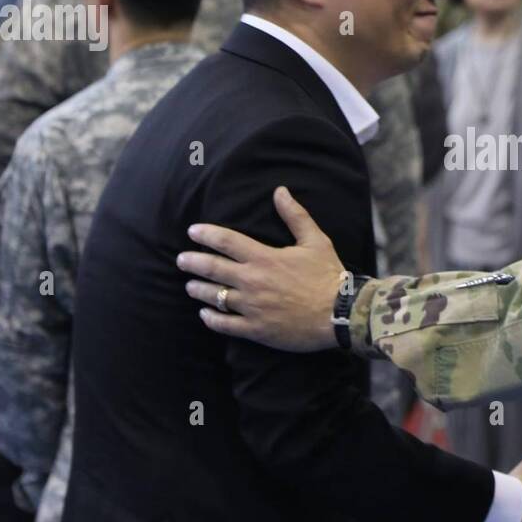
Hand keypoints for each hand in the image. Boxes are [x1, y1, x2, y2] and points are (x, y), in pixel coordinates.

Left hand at [177, 187, 343, 351]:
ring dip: (198, 290)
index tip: (192, 232)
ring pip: (214, 296)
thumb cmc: (328, 275)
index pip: (226, 241)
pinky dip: (211, 319)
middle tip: (181, 260)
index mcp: (264, 257)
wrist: (339, 313)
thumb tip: (280, 191)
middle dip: (192, 262)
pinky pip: (225, 324)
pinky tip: (205, 315)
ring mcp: (251, 307)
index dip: (206, 234)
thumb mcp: (315, 241)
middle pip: (211, 268)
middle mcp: (252, 281)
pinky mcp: (256, 329)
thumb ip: (295, 216)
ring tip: (190, 286)